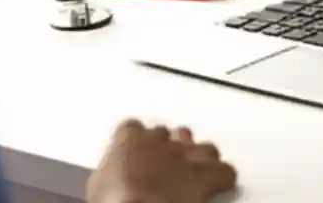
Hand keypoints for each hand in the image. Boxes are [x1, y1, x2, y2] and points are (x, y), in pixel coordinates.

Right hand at [87, 119, 237, 202]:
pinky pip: (224, 171)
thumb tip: (109, 184)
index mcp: (129, 138)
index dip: (137, 140)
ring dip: (201, 157)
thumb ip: (109, 172)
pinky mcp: (206, 176)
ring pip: (202, 147)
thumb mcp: (97, 186)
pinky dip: (224, 177)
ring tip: (199, 168)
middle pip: (171, 134)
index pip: (133, 127)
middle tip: (169, 163)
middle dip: (172, 146)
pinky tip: (221, 183)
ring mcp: (186, 155)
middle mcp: (160, 140)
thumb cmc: (116, 201)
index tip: (136, 149)